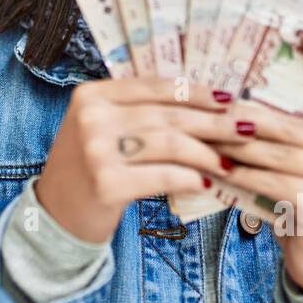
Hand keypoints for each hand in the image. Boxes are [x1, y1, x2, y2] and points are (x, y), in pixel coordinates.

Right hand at [37, 76, 251, 243]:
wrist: (56, 216)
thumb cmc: (88, 169)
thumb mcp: (102, 129)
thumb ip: (138, 112)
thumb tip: (204, 102)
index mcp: (92, 95)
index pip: (155, 86)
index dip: (196, 91)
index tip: (229, 98)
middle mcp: (91, 118)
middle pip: (168, 115)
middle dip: (213, 122)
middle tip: (246, 129)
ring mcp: (96, 151)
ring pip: (171, 144)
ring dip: (208, 154)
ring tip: (229, 162)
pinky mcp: (107, 184)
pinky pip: (164, 176)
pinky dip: (191, 179)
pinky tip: (207, 183)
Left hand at [199, 31, 302, 293]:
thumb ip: (292, 142)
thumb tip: (237, 110)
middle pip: (291, 122)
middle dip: (245, 115)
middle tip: (209, 105)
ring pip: (275, 151)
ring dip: (233, 145)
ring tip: (202, 136)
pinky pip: (270, 181)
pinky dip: (240, 176)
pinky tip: (216, 169)